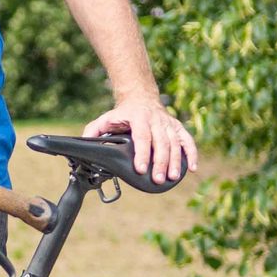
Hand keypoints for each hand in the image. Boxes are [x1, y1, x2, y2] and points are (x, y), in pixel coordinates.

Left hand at [82, 96, 198, 183]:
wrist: (141, 97)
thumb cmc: (122, 113)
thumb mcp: (105, 119)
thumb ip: (93, 131)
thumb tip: (84, 144)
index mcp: (138, 117)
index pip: (141, 137)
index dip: (142, 153)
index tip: (140, 169)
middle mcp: (156, 120)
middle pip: (161, 142)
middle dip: (160, 162)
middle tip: (157, 179)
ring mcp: (168, 123)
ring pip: (175, 143)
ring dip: (175, 161)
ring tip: (172, 177)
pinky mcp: (177, 127)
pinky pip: (188, 140)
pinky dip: (192, 154)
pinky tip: (192, 169)